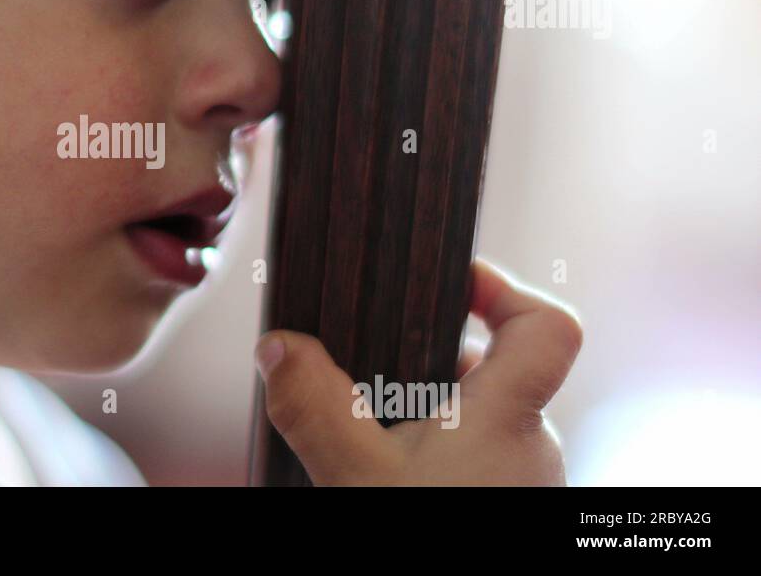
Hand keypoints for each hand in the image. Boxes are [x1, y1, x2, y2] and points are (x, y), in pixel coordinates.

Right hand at [254, 258, 582, 484]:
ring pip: (474, 424)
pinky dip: (428, 460)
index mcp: (510, 416)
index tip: (451, 281)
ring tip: (361, 434)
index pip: (549, 325)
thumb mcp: (354, 474)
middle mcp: (530, 447)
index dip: (505, 288)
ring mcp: (520, 484)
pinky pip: (470, 465)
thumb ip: (313, 404)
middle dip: (422, 367)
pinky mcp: (501, 508)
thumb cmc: (419, 545)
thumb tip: (278, 347)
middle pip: (489, 372)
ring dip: (420, 420)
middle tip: (362, 373)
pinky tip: (381, 477)